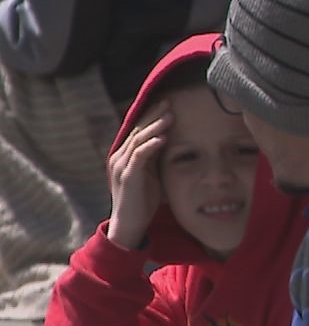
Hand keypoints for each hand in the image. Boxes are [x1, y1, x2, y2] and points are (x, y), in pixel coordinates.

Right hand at [105, 104, 170, 250]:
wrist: (130, 223)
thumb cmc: (143, 201)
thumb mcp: (152, 175)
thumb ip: (156, 160)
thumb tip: (170, 145)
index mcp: (125, 155)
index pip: (138, 129)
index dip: (152, 116)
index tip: (168, 104)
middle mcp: (120, 156)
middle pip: (137, 129)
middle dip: (154, 115)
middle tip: (169, 102)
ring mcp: (122, 166)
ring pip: (138, 140)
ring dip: (155, 127)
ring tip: (170, 116)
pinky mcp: (128, 177)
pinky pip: (139, 157)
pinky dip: (151, 146)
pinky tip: (163, 138)